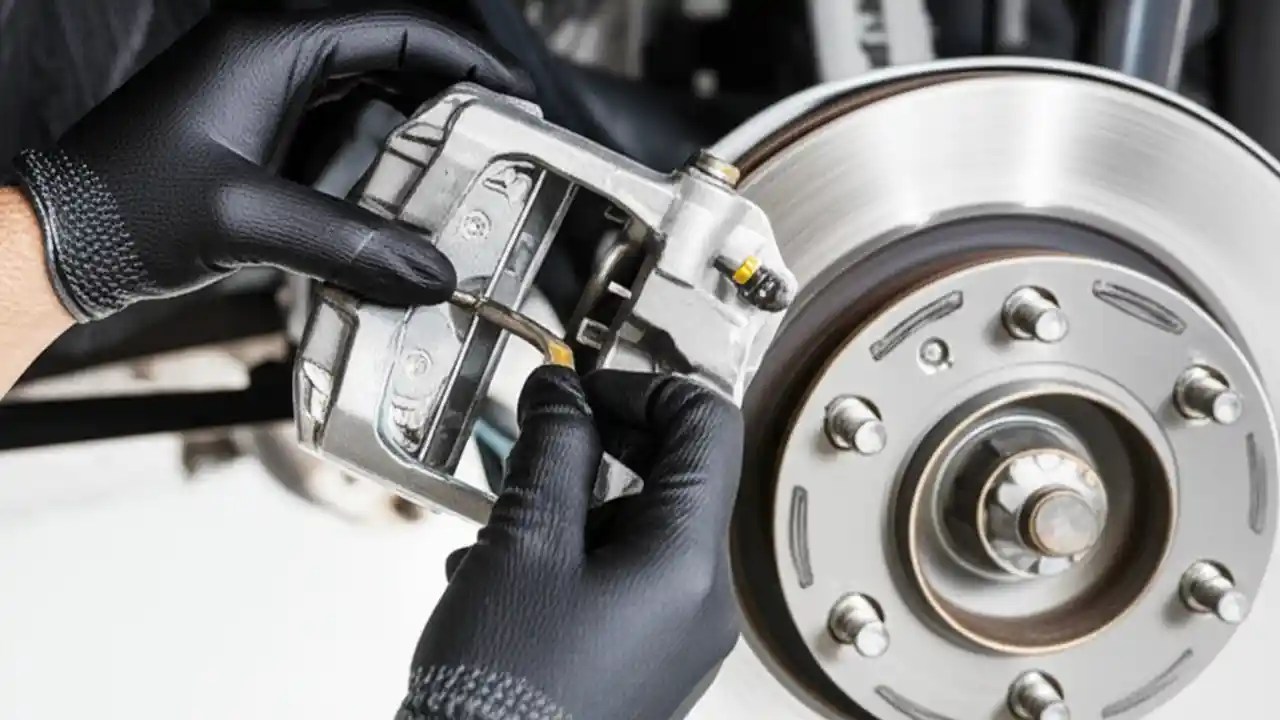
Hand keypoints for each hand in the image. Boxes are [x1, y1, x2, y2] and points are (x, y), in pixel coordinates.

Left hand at [11, 6, 526, 321]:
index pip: (401, 31)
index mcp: (274, 45)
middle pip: (392, 48)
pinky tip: (402, 182)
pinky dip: (379, 141)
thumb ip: (353, 248)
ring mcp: (262, 80)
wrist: (62, 238)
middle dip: (453, 86)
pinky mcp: (256, 117)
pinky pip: (339, 112)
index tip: (516, 96)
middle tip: (502, 131)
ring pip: (368, 80)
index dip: (471, 61)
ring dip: (418, 114)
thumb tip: (429, 271)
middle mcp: (271, 49)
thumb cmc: (126, 208)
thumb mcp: (252, 225)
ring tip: (465, 158)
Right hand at [402, 368, 743, 719]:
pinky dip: (569, 551)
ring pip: (639, 525)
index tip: (583, 391)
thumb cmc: (506, 692)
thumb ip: (552, 449)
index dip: (645, 388)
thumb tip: (563, 392)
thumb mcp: (522, 544)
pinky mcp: (643, 656)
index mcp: (688, 563)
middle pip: (677, 474)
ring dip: (573, 501)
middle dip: (605, 443)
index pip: (709, 425)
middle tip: (543, 438)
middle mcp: (701, 601)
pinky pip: (622, 574)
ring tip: (506, 520)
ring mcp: (675, 634)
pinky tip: (506, 568)